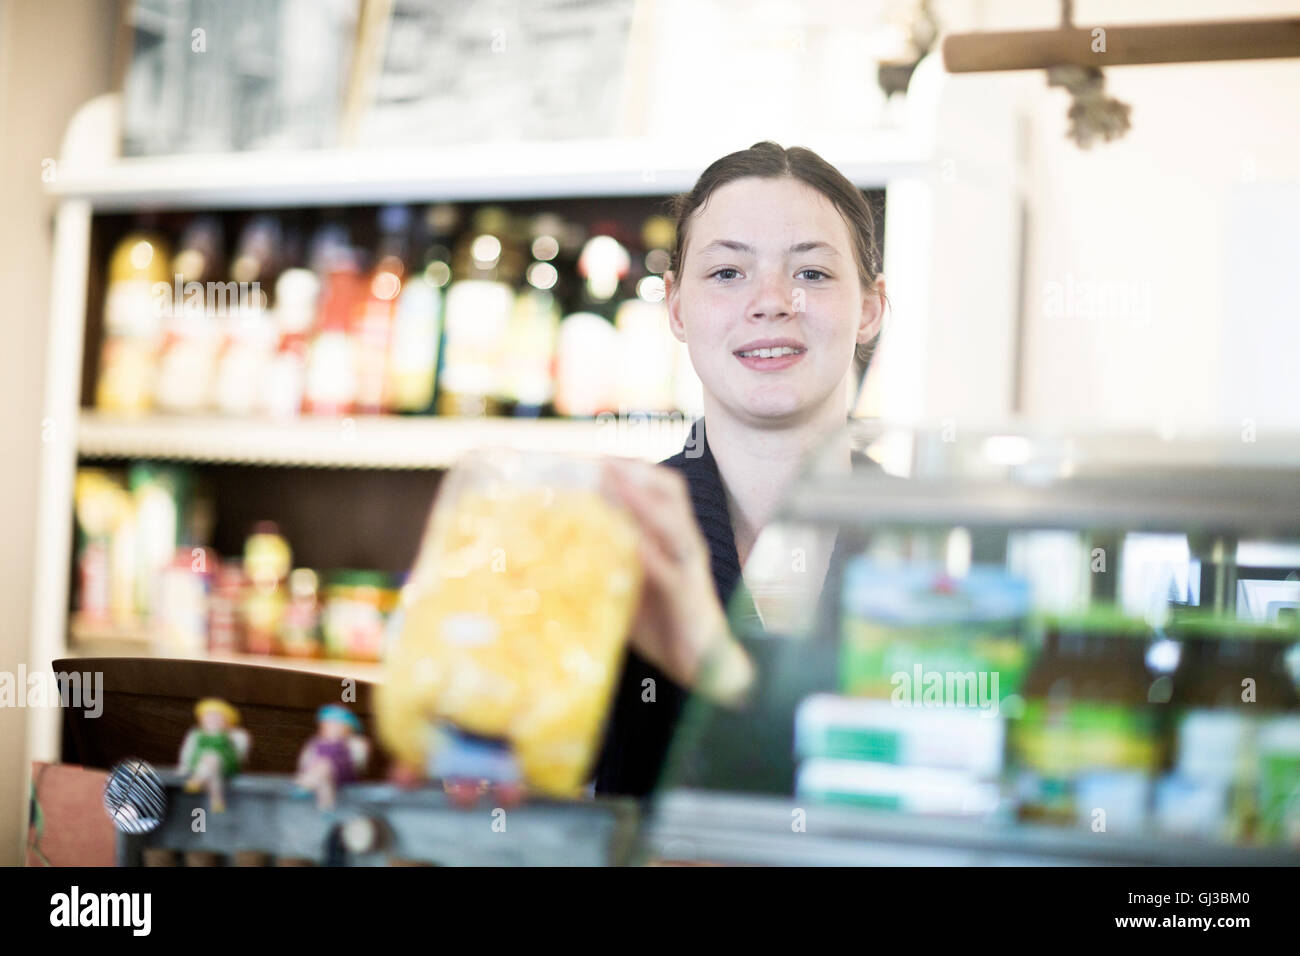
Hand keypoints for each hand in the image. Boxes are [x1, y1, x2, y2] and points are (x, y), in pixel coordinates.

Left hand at [601, 458, 753, 704]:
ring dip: (641, 497)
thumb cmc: (664, 626)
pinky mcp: (691, 593)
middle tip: (602, 458)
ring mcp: (690, 566)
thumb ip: (606, 564)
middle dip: (637, 470)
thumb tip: (555, 553)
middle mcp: (685, 543)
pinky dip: (647, 549)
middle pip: (670, 491)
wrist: (705, 668)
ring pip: (674, 519)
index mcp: (672, 539)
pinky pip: (670, 566)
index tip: (594, 455)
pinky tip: (626, 539)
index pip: (657, 490)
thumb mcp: (628, 588)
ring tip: (613, 478)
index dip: (630, 469)